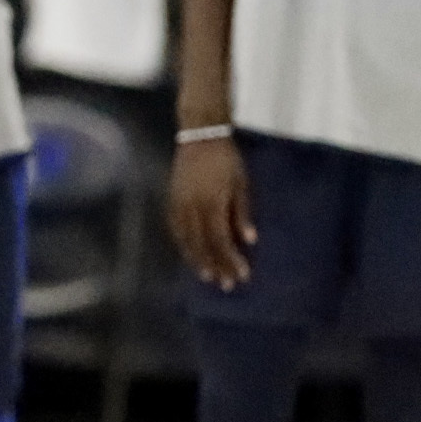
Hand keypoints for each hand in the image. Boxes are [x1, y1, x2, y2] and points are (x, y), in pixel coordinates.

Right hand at [168, 132, 252, 290]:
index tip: (242, 275)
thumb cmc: (226, 159)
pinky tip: (190, 254)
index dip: (230, 260)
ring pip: (186, 241)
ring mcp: (179, 206)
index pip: (220, 240)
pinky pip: (176, 230)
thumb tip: (248, 240)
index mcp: (212, 204)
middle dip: (215, 266)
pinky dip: (183, 245)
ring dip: (197, 260)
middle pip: (202, 245)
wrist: (200, 138)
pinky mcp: (172, 201)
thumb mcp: (241, 184)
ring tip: (207, 276)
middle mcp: (192, 209)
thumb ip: (242, 213)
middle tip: (226, 284)